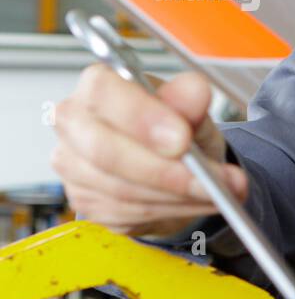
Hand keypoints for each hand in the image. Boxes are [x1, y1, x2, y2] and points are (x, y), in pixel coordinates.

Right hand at [52, 65, 246, 235]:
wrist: (173, 163)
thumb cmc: (175, 127)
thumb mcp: (192, 110)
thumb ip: (191, 100)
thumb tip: (195, 90)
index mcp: (97, 86)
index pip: (104, 92)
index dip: (143, 118)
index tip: (182, 140)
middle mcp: (74, 124)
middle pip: (103, 150)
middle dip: (163, 170)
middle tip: (209, 179)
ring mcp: (73, 166)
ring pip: (120, 189)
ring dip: (177, 195)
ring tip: (217, 192)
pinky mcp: (85, 202)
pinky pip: (128, 213)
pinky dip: (172, 210)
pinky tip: (197, 203)